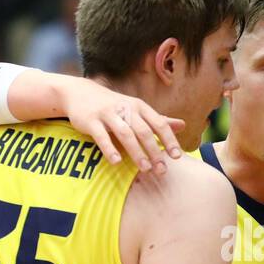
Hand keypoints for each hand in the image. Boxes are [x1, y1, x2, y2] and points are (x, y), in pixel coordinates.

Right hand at [60, 80, 185, 174]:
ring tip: (145, 169)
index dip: (169, 140)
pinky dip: (109, 149)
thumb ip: (158, 119)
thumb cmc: (114, 106)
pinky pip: (101, 136)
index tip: (177, 157)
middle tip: (162, 170)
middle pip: (144, 131)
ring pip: (125, 134)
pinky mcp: (91, 121)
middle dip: (154, 151)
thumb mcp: (137, 110)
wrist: (80, 93)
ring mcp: (108, 114)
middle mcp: (126, 109)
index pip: (159, 124)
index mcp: (139, 107)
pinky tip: (116, 162)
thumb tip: (183, 125)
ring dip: (136, 152)